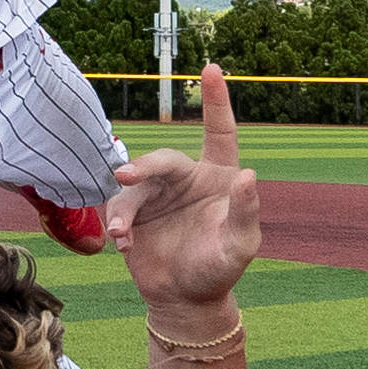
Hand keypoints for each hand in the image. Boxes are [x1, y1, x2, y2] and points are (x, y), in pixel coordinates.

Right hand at [103, 67, 259, 319]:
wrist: (184, 300)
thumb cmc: (219, 269)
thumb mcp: (240, 246)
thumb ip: (245, 212)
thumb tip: (249, 175)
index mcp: (217, 176)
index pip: (219, 132)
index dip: (216, 101)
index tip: (211, 68)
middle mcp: (185, 179)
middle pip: (163, 159)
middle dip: (144, 165)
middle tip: (125, 175)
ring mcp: (156, 196)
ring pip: (133, 186)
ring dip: (124, 207)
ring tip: (121, 232)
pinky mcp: (132, 215)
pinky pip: (118, 210)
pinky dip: (118, 225)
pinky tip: (123, 245)